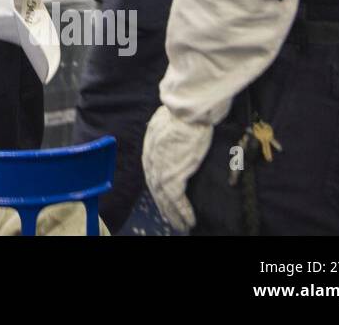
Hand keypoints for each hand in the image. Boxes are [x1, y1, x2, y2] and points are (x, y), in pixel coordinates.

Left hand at [141, 105, 212, 232]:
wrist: (185, 112)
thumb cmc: (180, 115)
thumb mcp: (164, 125)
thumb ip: (163, 136)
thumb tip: (168, 137)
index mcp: (149, 151)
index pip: (152, 176)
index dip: (158, 191)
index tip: (164, 201)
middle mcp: (151, 163)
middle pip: (156, 191)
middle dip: (165, 208)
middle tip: (172, 220)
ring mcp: (161, 171)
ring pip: (165, 199)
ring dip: (174, 215)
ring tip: (183, 226)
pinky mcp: (174, 176)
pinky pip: (177, 200)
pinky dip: (184, 212)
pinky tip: (190, 220)